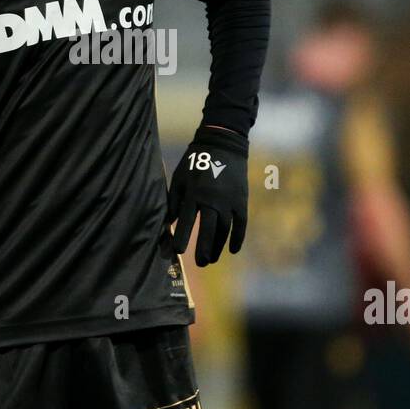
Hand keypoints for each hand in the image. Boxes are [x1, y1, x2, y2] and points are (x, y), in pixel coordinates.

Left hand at [167, 125, 248, 266]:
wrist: (224, 145)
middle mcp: (212, 199)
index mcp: (194, 193)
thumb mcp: (180, 178)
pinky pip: (241, 223)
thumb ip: (174, 201)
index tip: (178, 251)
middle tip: (200, 263)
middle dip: (204, 248)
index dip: (183, 237)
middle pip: (209, 230)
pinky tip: (232, 250)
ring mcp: (229, 201)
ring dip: (219, 246)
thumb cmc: (195, 162)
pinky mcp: (241, 200)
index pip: (187, 220)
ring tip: (212, 260)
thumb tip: (168, 223)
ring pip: (225, 229)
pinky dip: (238, 238)